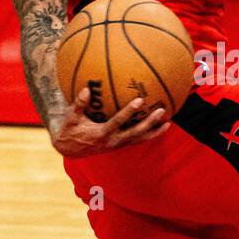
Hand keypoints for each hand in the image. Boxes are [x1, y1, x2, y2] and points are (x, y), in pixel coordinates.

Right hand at [51, 88, 169, 157]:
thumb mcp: (71, 117)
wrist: (70, 150)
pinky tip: (159, 127)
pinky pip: (137, 140)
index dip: (129, 112)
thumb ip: (79, 104)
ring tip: (168, 123)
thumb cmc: (70, 130)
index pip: (118, 122)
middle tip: (161, 111)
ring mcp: (118, 145)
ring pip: (139, 139)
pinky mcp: (120, 146)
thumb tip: (87, 89)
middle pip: (135, 133)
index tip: (139, 100)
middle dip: (149, 123)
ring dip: (154, 132)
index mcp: (101, 134)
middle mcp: (112, 141)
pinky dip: (149, 134)